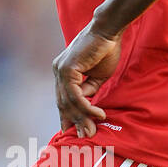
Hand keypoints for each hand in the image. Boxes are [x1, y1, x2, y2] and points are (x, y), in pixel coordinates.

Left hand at [52, 21, 121, 137]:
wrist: (108, 31)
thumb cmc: (105, 50)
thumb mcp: (97, 77)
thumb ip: (90, 90)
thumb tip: (86, 106)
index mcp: (63, 72)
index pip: (62, 99)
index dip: (67, 116)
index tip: (73, 132)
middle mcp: (58, 71)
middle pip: (63, 103)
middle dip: (74, 121)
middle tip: (85, 136)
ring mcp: (60, 70)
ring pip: (68, 101)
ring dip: (81, 117)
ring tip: (92, 130)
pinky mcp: (67, 69)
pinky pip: (75, 95)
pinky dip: (86, 106)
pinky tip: (97, 113)